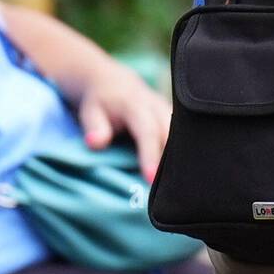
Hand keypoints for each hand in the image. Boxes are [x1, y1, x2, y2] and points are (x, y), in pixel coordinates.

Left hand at [77, 62, 172, 184]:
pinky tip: (181, 174)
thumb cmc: (101, 102)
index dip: (150, 154)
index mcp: (136, 105)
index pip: (147, 131)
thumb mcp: (90, 111)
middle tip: (171, 190)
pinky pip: (183, 136)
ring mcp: (168, 111)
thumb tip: (95, 142)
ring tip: (178, 186)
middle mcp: (157, 106)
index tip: (151, 178)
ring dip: (180, 158)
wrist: (114, 82)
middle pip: (171, 134)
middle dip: (173, 160)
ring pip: (182, 135)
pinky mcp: (174, 118)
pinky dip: (182, 154)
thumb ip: (94, 127)